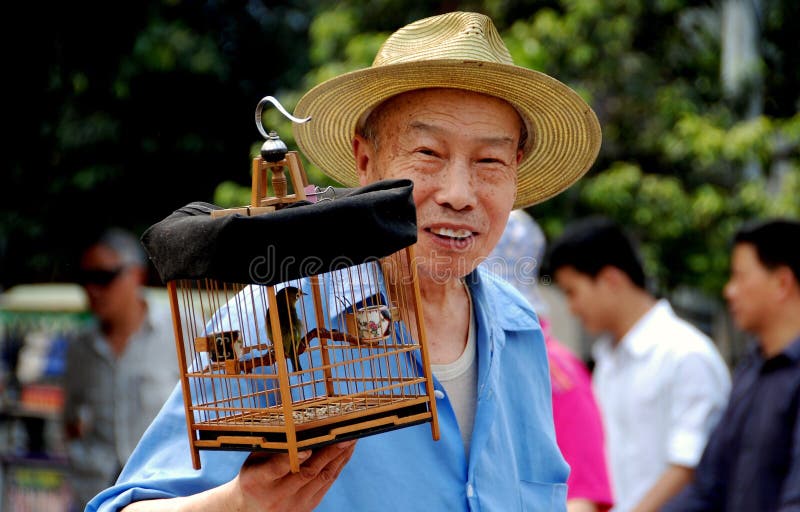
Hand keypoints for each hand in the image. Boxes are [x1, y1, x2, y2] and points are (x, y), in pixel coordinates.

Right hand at [121, 441, 356, 511]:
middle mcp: (276, 496)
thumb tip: (295, 414)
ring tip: (352, 438)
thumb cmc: (253, 474)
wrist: (248, 508)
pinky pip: (327, 484)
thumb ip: (273, 443)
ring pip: (321, 478)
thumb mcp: (254, 458)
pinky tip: (346, 451)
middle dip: (328, 453)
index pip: (276, 469)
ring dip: (339, 457)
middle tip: (345, 435)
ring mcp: (293, 504)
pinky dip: (339, 465)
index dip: (293, 458)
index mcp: (257, 481)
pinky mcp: (307, 507)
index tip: (307, 447)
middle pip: (306, 473)